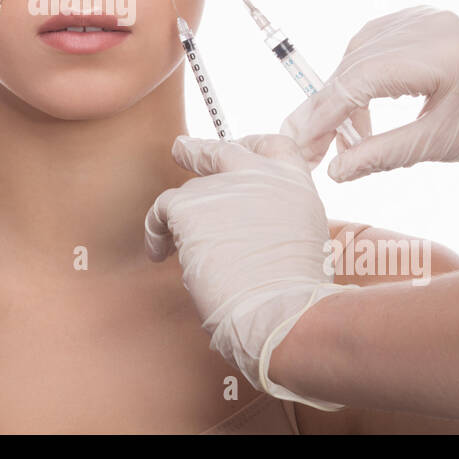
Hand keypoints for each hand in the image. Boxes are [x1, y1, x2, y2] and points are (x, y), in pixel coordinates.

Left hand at [145, 133, 355, 409]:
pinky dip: (156, 232)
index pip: (276, 149)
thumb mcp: (302, 244)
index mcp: (295, 186)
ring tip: (172, 249)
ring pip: (189, 194)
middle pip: (223, 152)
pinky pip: (161, 210)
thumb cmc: (294, 297)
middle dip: (201, 151)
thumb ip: (276, 224)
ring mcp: (222, 186)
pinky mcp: (188, 205)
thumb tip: (246, 231)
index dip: (254, 147)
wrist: (280, 311)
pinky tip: (158, 254)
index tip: (240, 149)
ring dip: (180, 220)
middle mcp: (260, 176)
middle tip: (182, 149)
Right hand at [281, 7, 458, 180]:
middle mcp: (429, 25)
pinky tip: (358, 106)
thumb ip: (383, 154)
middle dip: (326, 107)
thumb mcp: (440, 145)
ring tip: (342, 135)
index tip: (302, 144)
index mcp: (440, 54)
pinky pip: (371, 44)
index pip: (361, 78)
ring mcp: (424, 17)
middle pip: (354, 63)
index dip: (324, 113)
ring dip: (340, 93)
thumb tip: (335, 172)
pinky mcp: (420, 19)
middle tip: (310, 149)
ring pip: (357, 52)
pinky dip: (356, 76)